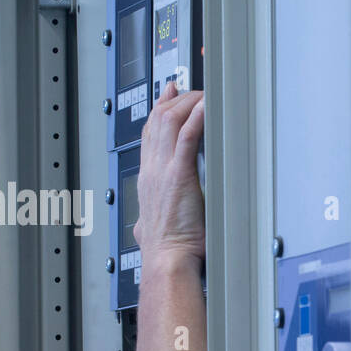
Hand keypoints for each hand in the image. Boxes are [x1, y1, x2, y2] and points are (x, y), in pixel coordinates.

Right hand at [135, 82, 205, 262]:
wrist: (167, 260)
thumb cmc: (166, 250)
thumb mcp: (149, 229)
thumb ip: (147, 222)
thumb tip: (142, 229)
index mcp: (147, 180)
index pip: (149, 134)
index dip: (158, 109)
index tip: (169, 93)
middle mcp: (152, 170)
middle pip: (158, 120)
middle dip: (177, 99)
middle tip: (194, 89)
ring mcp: (162, 171)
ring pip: (169, 122)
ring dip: (188, 104)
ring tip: (205, 95)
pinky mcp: (178, 176)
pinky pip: (186, 137)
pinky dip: (197, 119)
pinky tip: (207, 107)